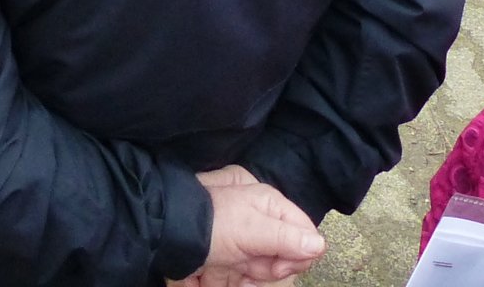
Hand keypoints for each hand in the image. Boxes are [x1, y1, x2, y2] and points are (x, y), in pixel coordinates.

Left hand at [173, 166, 323, 284]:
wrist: (165, 232)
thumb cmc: (210, 225)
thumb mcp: (251, 229)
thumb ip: (286, 238)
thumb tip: (319, 245)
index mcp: (269, 204)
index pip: (304, 233)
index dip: (297, 255)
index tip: (278, 267)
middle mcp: (259, 220)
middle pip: (285, 255)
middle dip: (269, 271)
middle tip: (248, 272)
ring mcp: (244, 239)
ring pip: (265, 270)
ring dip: (250, 279)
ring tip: (232, 276)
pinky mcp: (230, 256)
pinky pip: (246, 275)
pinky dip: (234, 282)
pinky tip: (217, 280)